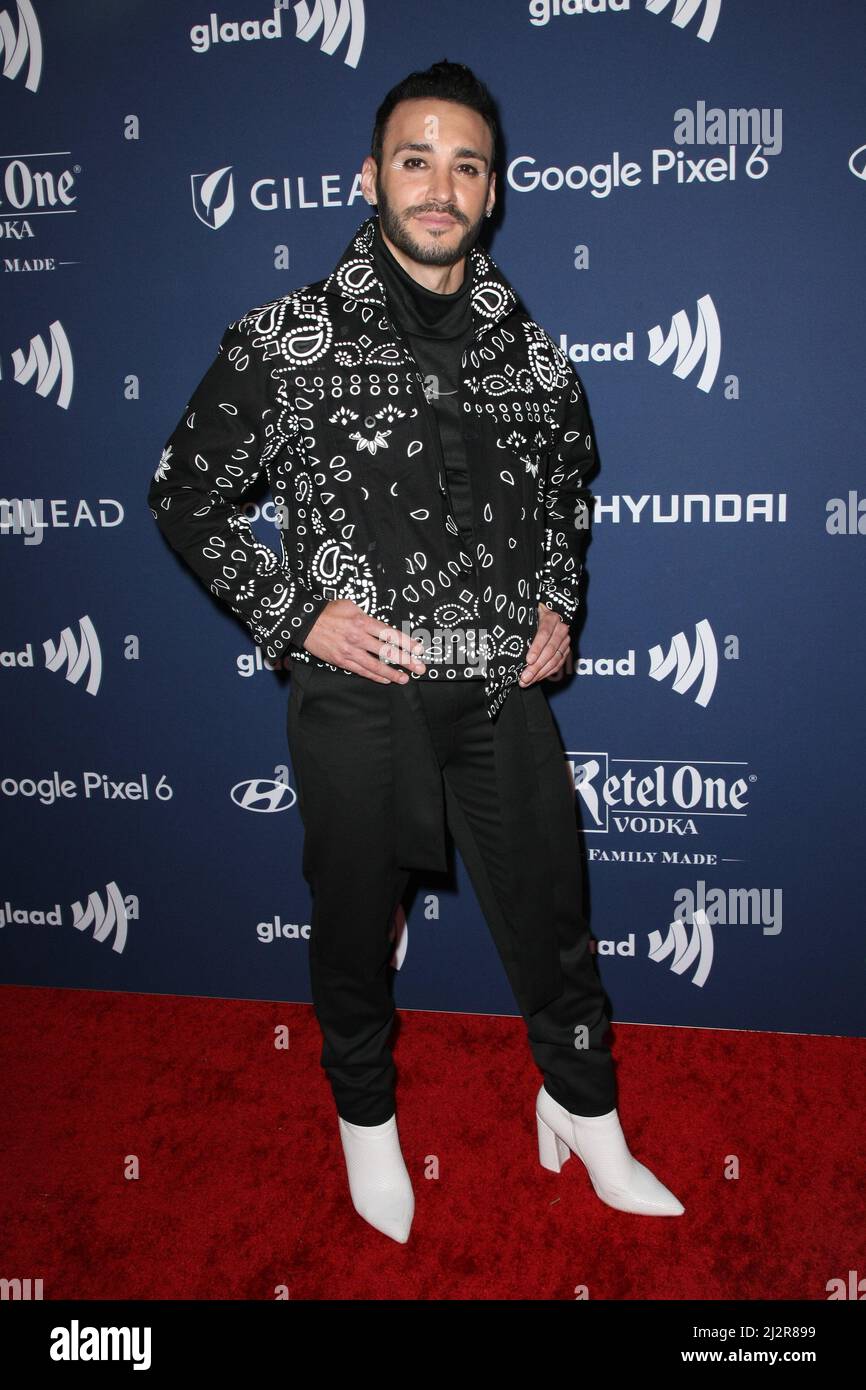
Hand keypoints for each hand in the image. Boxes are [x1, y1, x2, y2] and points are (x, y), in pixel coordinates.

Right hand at [302, 599, 426, 682]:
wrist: (305, 621)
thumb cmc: (329, 611)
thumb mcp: (351, 606)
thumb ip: (368, 617)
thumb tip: (381, 628)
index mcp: (363, 621)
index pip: (390, 634)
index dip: (407, 643)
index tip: (419, 650)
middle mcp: (358, 637)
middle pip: (387, 652)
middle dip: (406, 661)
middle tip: (420, 668)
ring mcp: (349, 651)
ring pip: (376, 665)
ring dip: (392, 673)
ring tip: (405, 679)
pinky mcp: (341, 661)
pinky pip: (361, 671)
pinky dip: (375, 676)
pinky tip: (386, 680)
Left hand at [518, 602, 569, 686]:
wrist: (549, 612)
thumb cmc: (533, 613)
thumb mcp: (528, 613)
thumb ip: (522, 622)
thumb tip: (505, 632)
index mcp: (551, 618)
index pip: (544, 634)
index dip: (536, 648)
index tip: (528, 660)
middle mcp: (561, 629)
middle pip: (550, 650)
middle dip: (537, 666)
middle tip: (524, 677)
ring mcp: (565, 641)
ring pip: (555, 660)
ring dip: (540, 673)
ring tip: (527, 681)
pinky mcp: (566, 650)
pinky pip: (558, 664)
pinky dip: (547, 673)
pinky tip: (535, 679)